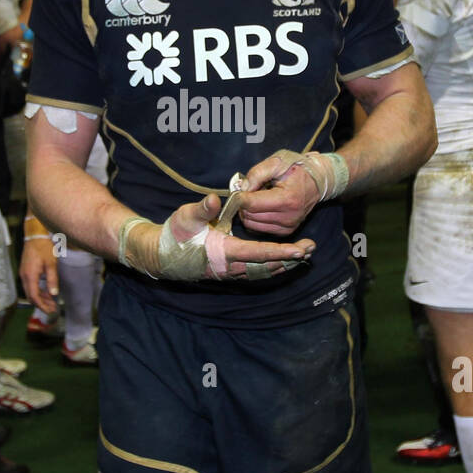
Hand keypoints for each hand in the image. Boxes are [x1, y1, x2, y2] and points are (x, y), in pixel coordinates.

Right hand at [19, 235, 59, 315]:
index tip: (50, 311)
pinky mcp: (25, 271)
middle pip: (31, 296)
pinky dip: (38, 291)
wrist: (35, 235)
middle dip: (42, 304)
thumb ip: (52, 280)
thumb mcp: (51, 264)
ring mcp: (23, 274)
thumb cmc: (44, 248)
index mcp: (30, 276)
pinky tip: (47, 292)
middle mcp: (24, 276)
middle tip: (53, 308)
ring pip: (30, 291)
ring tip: (52, 302)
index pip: (34, 297)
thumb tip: (53, 294)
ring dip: (40, 298)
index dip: (42, 306)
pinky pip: (30, 285)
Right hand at [121, 194, 314, 281]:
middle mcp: (230, 267)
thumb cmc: (174, 234)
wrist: (161, 255)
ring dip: (284, 264)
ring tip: (304, 256)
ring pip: (263, 272)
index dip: (282, 252)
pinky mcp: (229, 271)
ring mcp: (230, 272)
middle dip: (290, 259)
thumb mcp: (185, 217)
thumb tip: (215, 199)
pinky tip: (283, 262)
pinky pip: (256, 272)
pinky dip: (272, 267)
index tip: (301, 250)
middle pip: (267, 266)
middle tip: (311, 250)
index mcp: (224, 252)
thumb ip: (202, 209)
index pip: (259, 253)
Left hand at [237, 150, 348, 235]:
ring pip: (251, 225)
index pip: (252, 204)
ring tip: (257, 198)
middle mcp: (288, 217)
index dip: (239, 197)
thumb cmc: (296, 169)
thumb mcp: (276, 162)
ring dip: (248, 212)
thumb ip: (256, 174)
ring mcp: (288, 227)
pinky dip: (255, 219)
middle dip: (243, 204)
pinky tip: (262, 207)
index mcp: (287, 199)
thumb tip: (242, 189)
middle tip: (249, 191)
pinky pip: (259, 229)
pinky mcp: (285, 232)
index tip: (237, 190)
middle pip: (249, 216)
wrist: (317, 181)